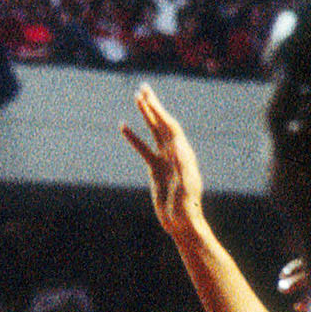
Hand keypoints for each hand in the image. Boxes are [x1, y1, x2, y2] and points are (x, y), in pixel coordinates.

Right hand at [120, 85, 205, 239]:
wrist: (183, 224)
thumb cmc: (187, 208)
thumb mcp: (186, 187)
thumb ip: (183, 167)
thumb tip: (176, 146)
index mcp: (183, 155)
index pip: (170, 128)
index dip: (160, 113)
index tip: (149, 99)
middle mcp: (175, 153)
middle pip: (162, 124)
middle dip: (153, 105)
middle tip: (143, 87)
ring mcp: (165, 160)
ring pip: (153, 132)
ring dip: (146, 115)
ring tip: (137, 98)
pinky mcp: (155, 169)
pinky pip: (143, 149)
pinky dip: (133, 137)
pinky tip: (123, 127)